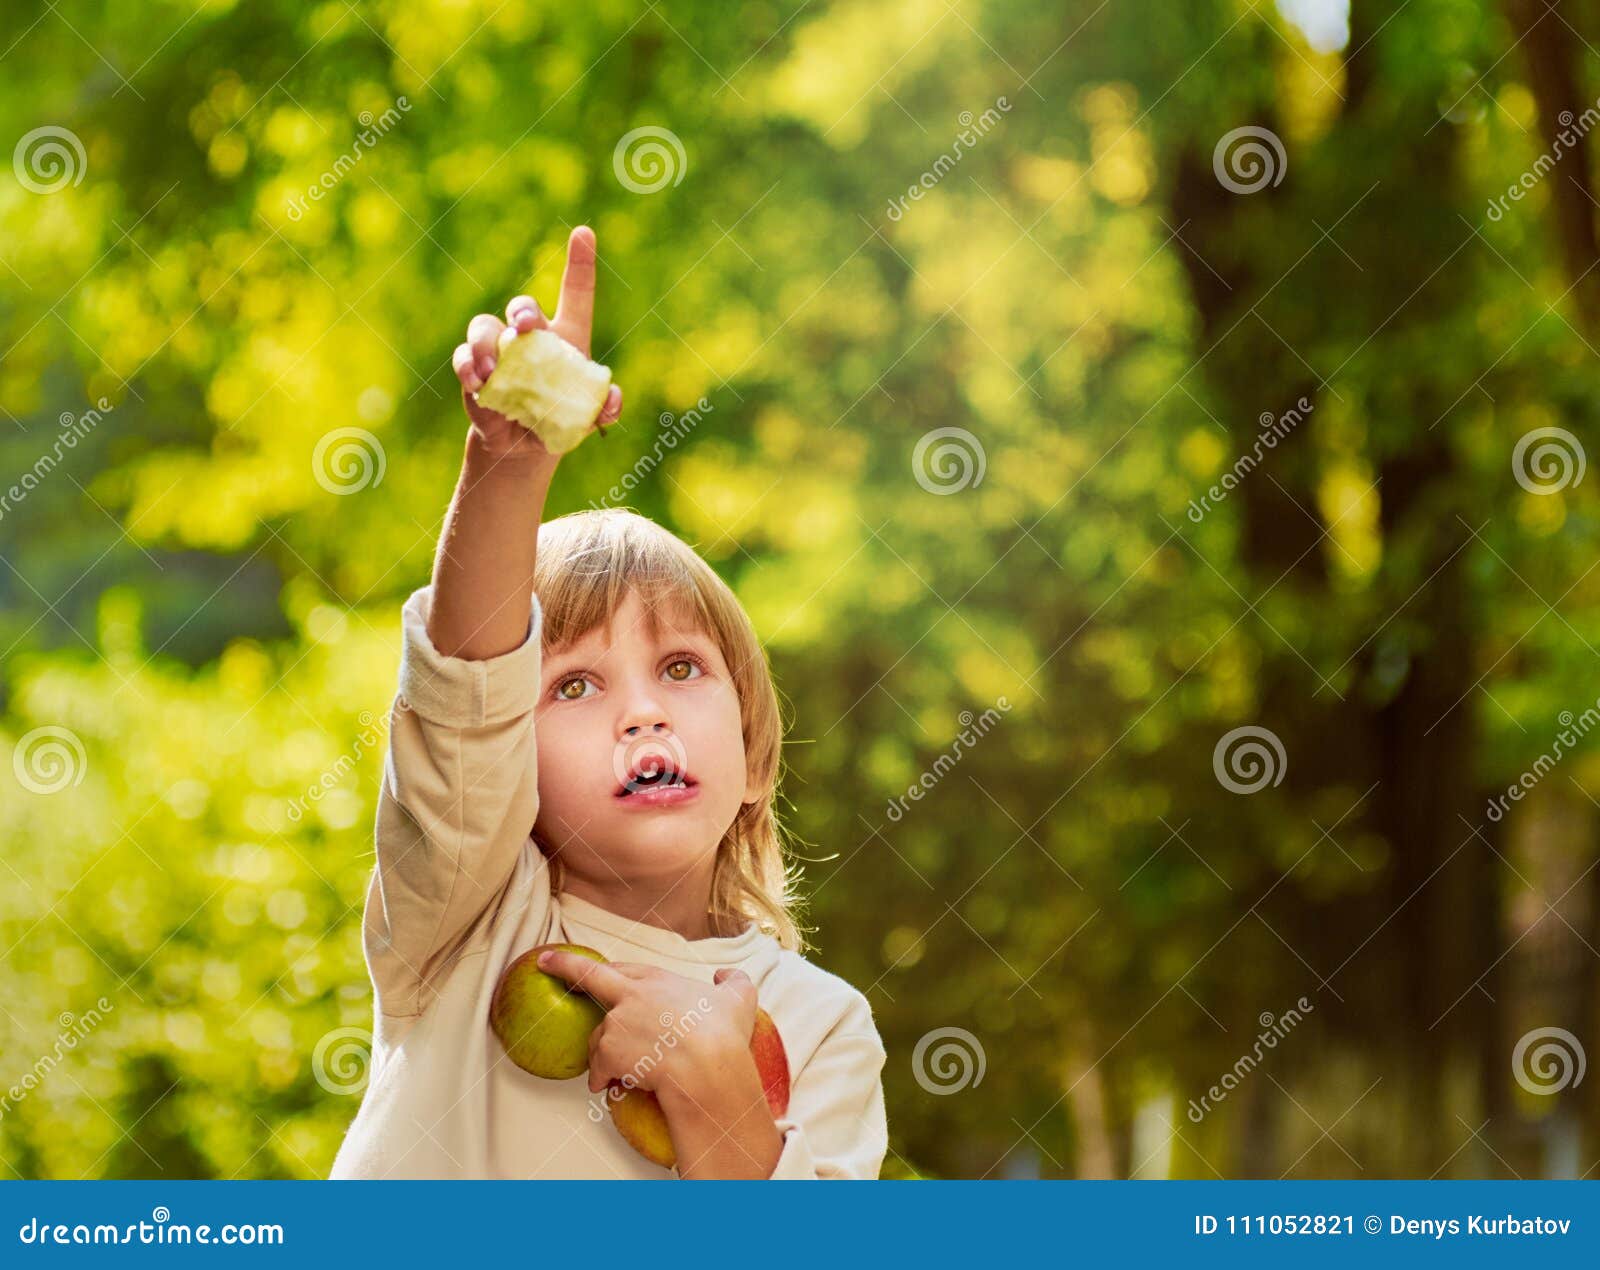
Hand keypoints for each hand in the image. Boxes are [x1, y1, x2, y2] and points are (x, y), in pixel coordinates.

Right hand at [450, 225, 623, 458]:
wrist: (524, 446)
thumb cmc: (559, 420)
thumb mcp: (587, 417)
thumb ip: (605, 407)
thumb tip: (612, 400)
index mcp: (567, 338)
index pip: (576, 293)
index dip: (580, 262)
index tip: (584, 233)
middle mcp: (530, 336)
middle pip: (523, 306)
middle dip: (521, 311)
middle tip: (524, 328)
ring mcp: (497, 350)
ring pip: (485, 326)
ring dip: (487, 344)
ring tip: (493, 369)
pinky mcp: (473, 370)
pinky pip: (463, 357)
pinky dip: (468, 368)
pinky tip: (478, 382)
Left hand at [535, 949, 757, 1099]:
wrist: (708, 1067)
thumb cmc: (724, 1033)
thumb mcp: (739, 997)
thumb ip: (733, 980)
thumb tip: (723, 975)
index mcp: (657, 979)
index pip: (623, 968)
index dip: (609, 970)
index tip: (592, 965)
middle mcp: (630, 995)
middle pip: (588, 976)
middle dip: (563, 965)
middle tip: (545, 962)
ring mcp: (616, 1023)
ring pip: (598, 1037)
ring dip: (605, 1054)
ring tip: (624, 1072)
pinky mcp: (608, 1052)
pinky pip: (597, 1070)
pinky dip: (601, 1080)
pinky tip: (610, 1088)